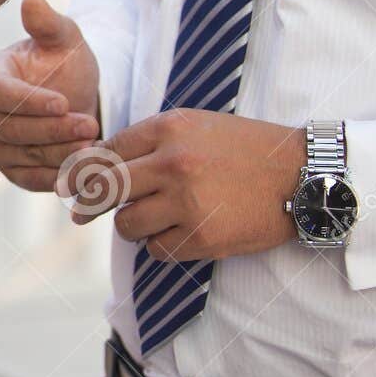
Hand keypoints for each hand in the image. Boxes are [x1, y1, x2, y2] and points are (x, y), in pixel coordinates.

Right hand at [0, 0, 100, 190]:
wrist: (74, 99)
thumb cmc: (65, 64)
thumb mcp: (65, 40)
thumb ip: (49, 24)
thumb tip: (32, 0)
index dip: (29, 101)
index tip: (64, 102)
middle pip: (7, 128)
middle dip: (51, 129)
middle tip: (89, 126)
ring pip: (19, 155)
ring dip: (57, 153)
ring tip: (92, 146)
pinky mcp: (7, 168)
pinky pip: (25, 178)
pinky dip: (53, 176)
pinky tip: (80, 168)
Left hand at [65, 110, 303, 260]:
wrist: (305, 175)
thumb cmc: (245, 149)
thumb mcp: (196, 127)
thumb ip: (149, 142)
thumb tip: (93, 166)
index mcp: (168, 128)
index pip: (105, 152)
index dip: (82, 172)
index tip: (70, 184)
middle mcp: (173, 163)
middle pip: (104, 190)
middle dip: (88, 204)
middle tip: (78, 214)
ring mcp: (187, 201)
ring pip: (127, 225)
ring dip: (133, 227)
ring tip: (153, 220)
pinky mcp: (203, 236)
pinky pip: (157, 250)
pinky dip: (162, 246)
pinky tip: (180, 234)